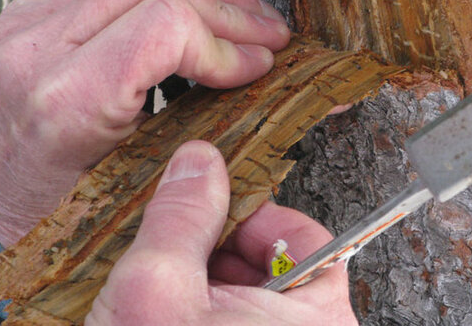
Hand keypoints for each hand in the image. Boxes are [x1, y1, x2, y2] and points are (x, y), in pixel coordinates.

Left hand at [0, 0, 290, 245]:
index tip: (258, 67)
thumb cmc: (70, 214)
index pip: (165, 26)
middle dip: (228, 12)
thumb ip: (204, 125)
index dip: (225, 44)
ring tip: (250, 6)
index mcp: (64, 98)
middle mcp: (36, 46)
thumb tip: (268, 72)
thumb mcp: (143, 184)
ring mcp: (26, 17)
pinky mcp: (28, 4)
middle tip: (271, 38)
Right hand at [86, 141, 357, 325]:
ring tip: (160, 297)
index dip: (255, 216)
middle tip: (173, 257)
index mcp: (316, 322)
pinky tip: (163, 321)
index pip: (309, 241)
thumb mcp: (155, 290)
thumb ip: (182, 217)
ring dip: (203, 287)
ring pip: (250, 304)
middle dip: (219, 252)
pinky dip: (200, 316)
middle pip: (277, 269)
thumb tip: (198, 160)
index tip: (212, 211)